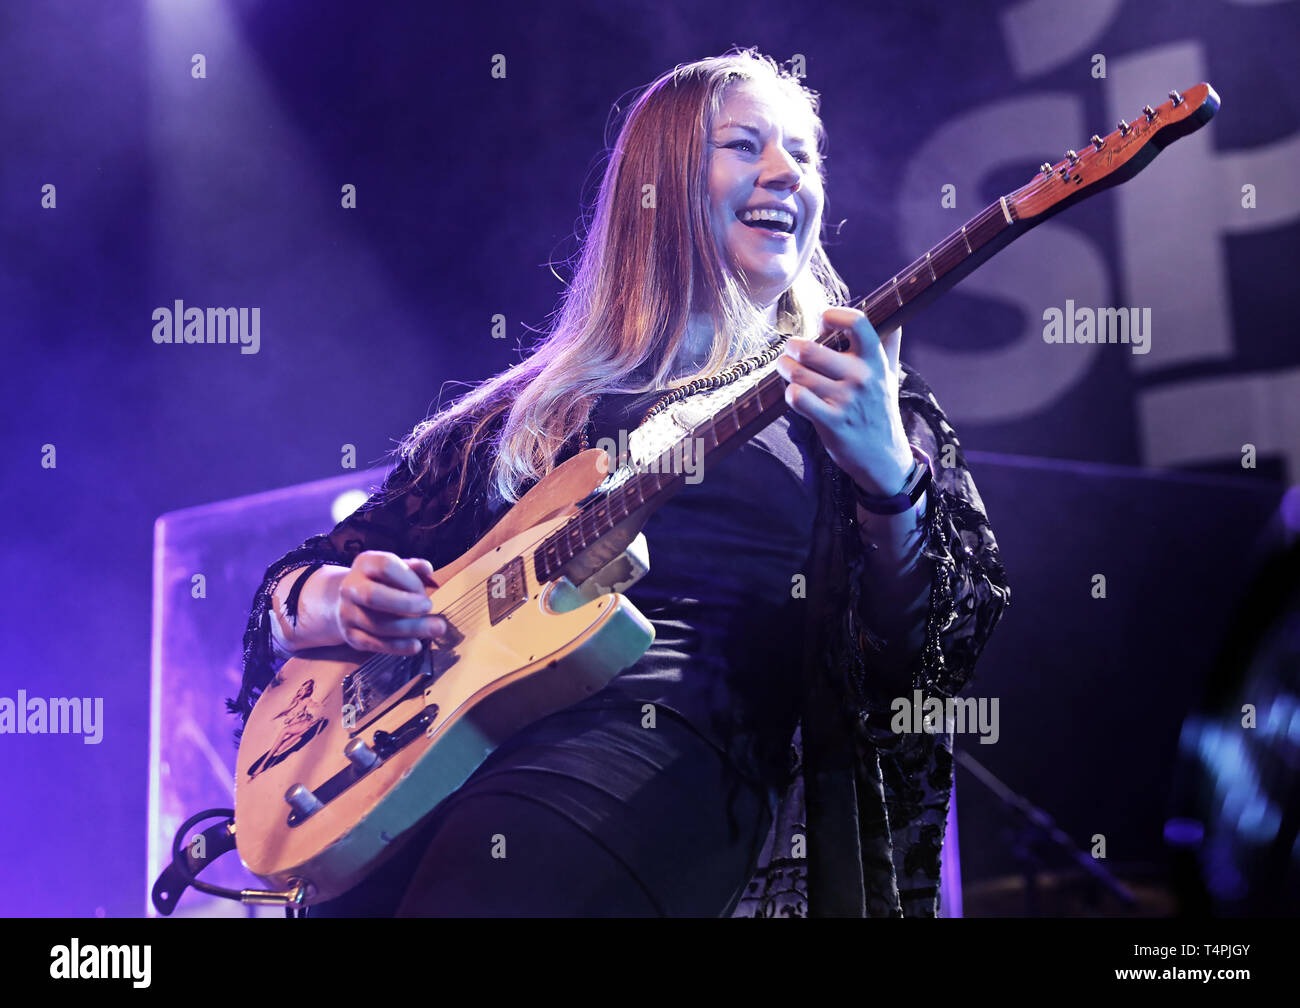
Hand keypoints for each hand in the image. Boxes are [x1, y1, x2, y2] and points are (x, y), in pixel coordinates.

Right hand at [335, 551, 446, 654]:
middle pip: (373, 596)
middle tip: (429, 606)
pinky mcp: (351, 635)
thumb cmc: (384, 582)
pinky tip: (416, 645)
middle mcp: (351, 587)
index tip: (424, 590)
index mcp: (365, 564)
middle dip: (405, 604)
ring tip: (435, 629)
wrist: (351, 601)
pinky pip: (373, 644)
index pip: (385, 566)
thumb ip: (414, 568)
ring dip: (409, 629)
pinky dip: (397, 646)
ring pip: (376, 624)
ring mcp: (347, 613)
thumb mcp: (397, 569)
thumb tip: (427, 569)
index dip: (409, 579)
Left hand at [774, 306, 913, 495]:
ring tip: (785, 367)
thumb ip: (889, 343)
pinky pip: (798, 398)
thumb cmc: (879, 409)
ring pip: (799, 373)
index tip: (822, 323)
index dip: (832, 316)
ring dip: (785, 368)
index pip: (857, 322)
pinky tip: (793, 392)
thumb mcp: (889, 374)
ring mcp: (846, 401)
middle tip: (790, 350)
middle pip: (811, 349)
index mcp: (875, 360)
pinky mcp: (832, 422)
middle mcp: (862, 377)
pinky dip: (790, 393)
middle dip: (792, 347)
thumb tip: (891, 314)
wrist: (883, 456)